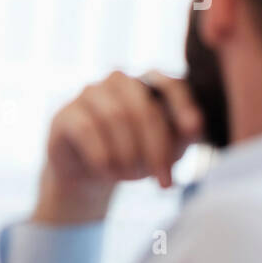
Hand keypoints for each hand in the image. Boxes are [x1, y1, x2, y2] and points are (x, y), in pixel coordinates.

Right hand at [33, 70, 203, 223]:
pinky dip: (101, 155)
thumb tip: (195, 128)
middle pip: (142, 108)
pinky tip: (107, 172)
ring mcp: (89, 94)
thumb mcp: (167, 148)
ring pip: (114, 117)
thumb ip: (184, 135)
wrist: (90, 173)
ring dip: (127, 154)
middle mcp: (119, 81)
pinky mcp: (65, 114)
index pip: (171, 85)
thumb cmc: (135, 155)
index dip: (183, 107)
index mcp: (149, 83)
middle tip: (163, 181)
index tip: (194, 132)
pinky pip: (87, 129)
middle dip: (155, 148)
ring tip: (132, 178)